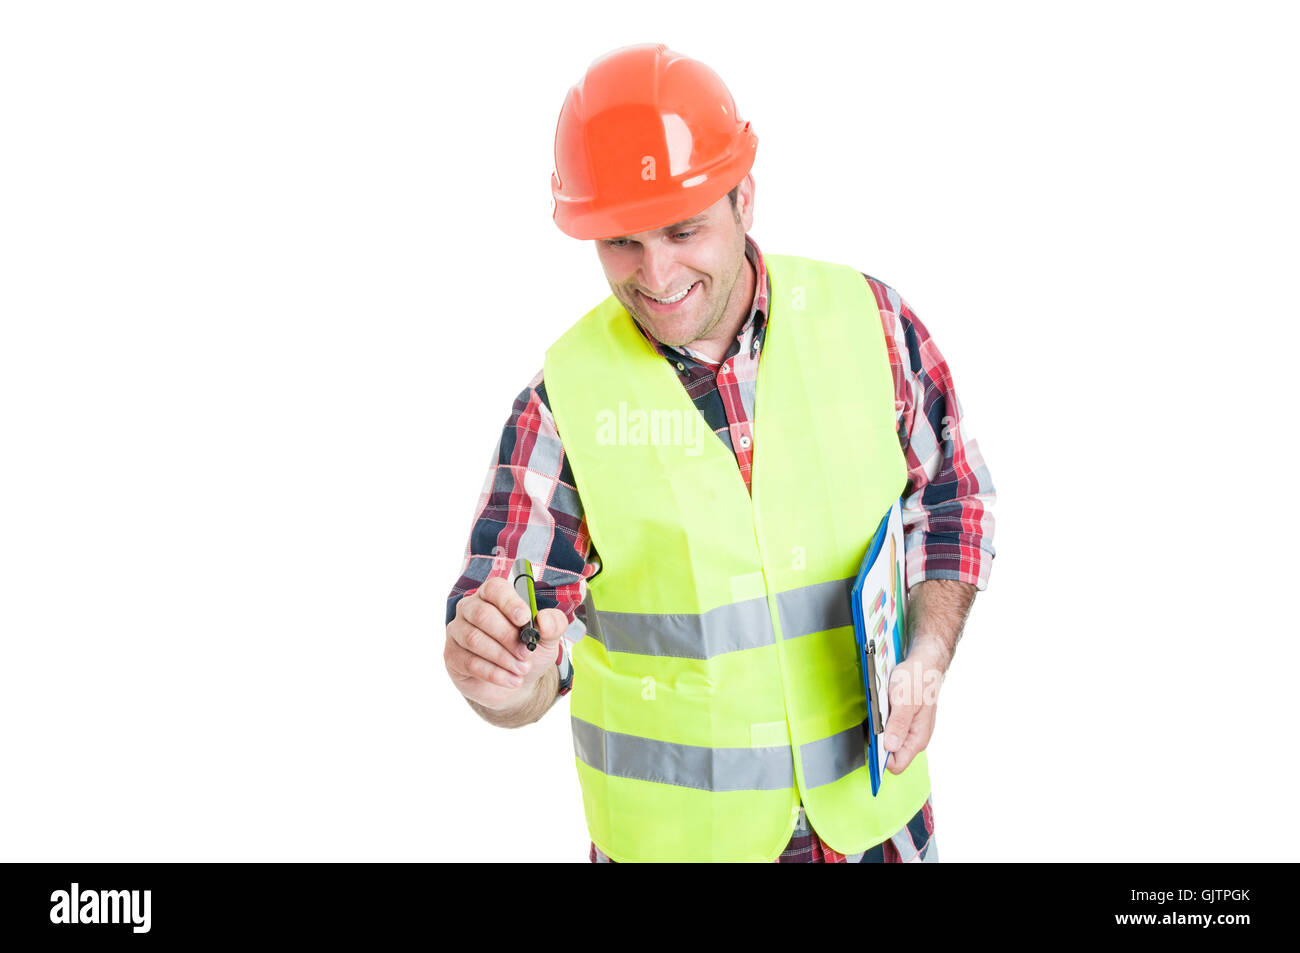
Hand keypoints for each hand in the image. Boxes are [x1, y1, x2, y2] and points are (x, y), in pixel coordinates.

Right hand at [445, 575, 566, 711]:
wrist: (515, 681)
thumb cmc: (527, 651)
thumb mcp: (547, 638)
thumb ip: (553, 625)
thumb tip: (544, 621)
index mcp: (493, 596)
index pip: (494, 589)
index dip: (508, 602)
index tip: (524, 618)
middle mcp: (470, 609)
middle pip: (482, 614)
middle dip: (507, 636)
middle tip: (526, 653)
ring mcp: (458, 632)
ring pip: (474, 639)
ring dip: (502, 657)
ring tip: (522, 669)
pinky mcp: (452, 656)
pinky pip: (470, 662)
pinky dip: (495, 674)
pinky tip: (512, 680)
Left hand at [881, 637, 947, 773]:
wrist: (924, 664)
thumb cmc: (917, 679)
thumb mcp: (905, 699)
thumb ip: (898, 724)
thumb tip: (890, 747)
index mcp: (917, 738)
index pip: (897, 765)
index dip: (881, 759)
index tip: (870, 743)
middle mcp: (914, 738)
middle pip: (891, 755)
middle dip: (878, 743)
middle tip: (873, 722)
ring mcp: (909, 730)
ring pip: (889, 742)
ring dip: (879, 731)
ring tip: (878, 712)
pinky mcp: (904, 722)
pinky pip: (889, 731)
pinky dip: (881, 723)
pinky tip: (881, 709)